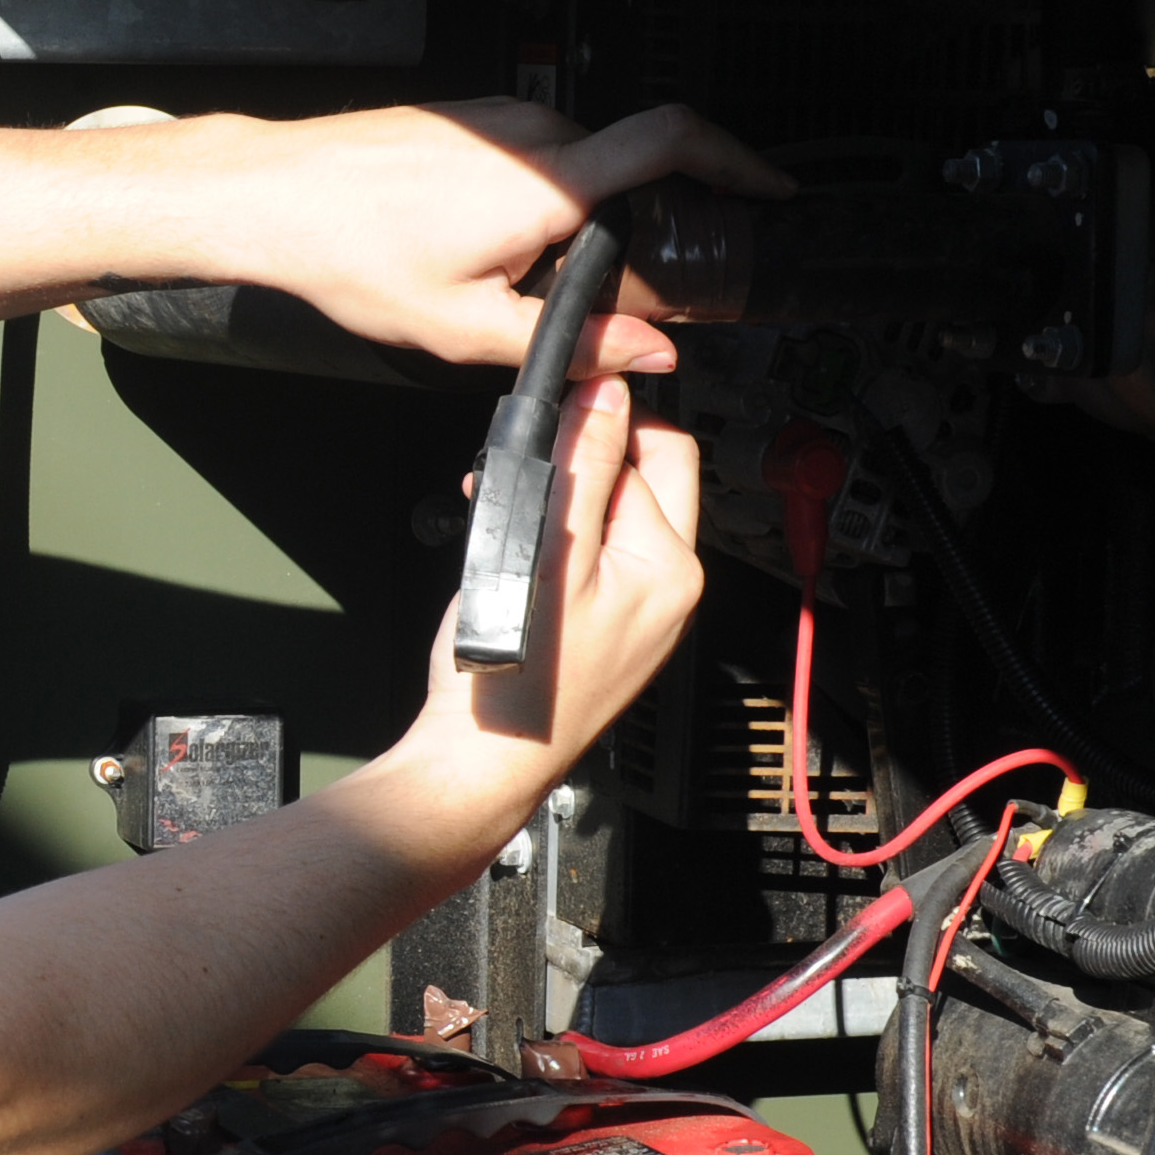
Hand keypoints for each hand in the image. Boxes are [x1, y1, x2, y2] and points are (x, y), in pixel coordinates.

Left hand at [245, 101, 790, 376]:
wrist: (273, 196)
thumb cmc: (351, 253)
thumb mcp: (467, 327)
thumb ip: (573, 340)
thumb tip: (651, 352)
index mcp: (548, 180)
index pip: (675, 139)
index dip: (739, 159)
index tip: (769, 189)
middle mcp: (532, 133)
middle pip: (631, 166)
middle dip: (642, 222)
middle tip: (622, 284)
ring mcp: (500, 117)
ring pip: (579, 166)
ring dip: (578, 216)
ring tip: (520, 272)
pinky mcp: (473, 117)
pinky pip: (536, 154)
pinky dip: (539, 199)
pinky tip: (483, 244)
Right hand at [390, 374, 705, 830]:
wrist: (484, 760)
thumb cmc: (513, 676)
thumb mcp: (545, 552)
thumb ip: (582, 466)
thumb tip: (606, 395)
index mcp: (669, 566)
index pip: (657, 451)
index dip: (600, 425)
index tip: (550, 419)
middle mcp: (668, 588)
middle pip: (641, 481)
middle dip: (582, 459)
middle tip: (524, 469)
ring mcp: (639, 611)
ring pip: (607, 517)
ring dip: (557, 500)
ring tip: (502, 518)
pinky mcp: (607, 627)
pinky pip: (591, 559)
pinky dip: (551, 541)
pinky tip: (510, 555)